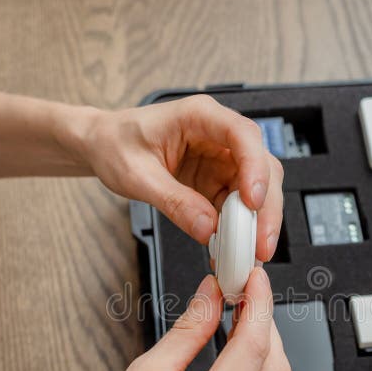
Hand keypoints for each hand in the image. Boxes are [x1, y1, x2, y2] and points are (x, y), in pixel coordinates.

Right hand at [52, 267, 289, 370]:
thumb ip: (188, 331)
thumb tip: (212, 294)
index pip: (252, 348)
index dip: (259, 305)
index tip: (253, 280)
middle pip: (275, 367)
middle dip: (266, 325)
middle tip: (245, 297)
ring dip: (267, 351)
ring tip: (241, 323)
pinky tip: (240, 359)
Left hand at [75, 95, 283, 260]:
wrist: (105, 146)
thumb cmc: (117, 145)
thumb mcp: (136, 175)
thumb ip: (173, 201)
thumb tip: (207, 229)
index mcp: (199, 116)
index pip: (242, 135)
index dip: (255, 168)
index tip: (253, 202)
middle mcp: (219, 135)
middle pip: (262, 166)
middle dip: (266, 208)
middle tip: (260, 245)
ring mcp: (222, 158)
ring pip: (258, 189)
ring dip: (257, 223)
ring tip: (248, 254)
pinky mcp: (219, 180)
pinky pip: (239, 205)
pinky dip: (239, 229)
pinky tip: (232, 249)